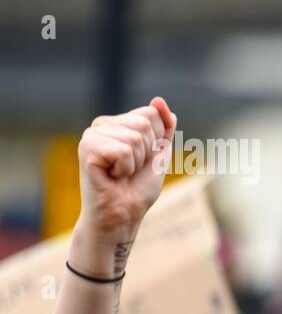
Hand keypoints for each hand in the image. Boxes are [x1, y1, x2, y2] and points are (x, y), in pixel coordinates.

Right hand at [75, 96, 175, 249]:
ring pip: (134, 137)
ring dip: (136, 162)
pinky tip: (112, 176)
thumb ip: (163, 127)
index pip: (151, 114)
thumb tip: (158, 100)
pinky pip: (123, 150)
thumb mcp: (159, 153)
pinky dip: (125, 168)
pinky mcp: (86, 148)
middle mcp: (101, 124)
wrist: (123, 213)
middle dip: (147, 152)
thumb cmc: (138, 187)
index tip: (142, 160)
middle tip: (130, 169)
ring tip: (120, 174)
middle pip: (144, 123)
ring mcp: (91, 135)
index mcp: (117, 122)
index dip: (156, 142)